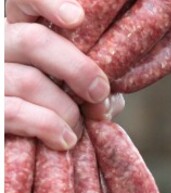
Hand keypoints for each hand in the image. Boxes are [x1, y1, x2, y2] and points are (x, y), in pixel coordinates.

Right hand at [5, 0, 123, 149]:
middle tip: (99, 93)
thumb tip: (107, 98)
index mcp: (19, 32)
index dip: (47, 2)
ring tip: (78, 128)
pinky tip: (65, 139)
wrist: (18, 154)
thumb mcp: (69, 91)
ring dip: (67, 110)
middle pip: (34, 41)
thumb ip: (89, 86)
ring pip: (30, 81)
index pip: (24, 0)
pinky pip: (17, 111)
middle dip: (79, 69)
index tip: (77, 18)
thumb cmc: (50, 113)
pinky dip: (50, 127)